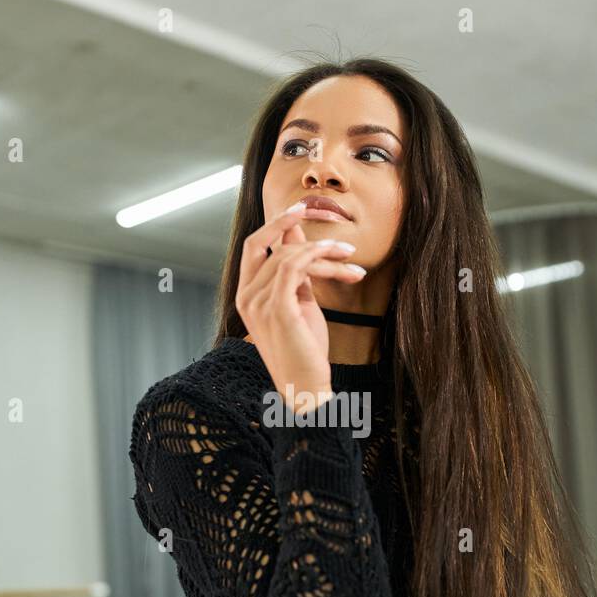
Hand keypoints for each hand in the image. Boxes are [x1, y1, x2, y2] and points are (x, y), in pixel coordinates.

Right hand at [236, 204, 365, 413]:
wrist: (306, 387)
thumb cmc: (305, 351)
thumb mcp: (299, 305)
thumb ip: (297, 276)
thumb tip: (301, 244)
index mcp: (246, 295)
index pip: (253, 247)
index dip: (275, 224)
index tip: (300, 209)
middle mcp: (245, 297)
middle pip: (263, 242)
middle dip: (288, 220)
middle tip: (319, 211)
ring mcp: (257, 303)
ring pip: (289, 256)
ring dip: (325, 251)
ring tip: (351, 259)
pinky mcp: (276, 308)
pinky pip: (295, 267)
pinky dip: (318, 258)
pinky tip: (341, 262)